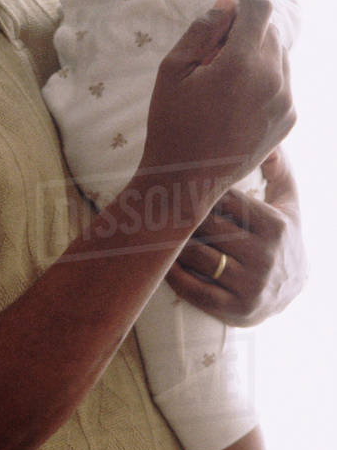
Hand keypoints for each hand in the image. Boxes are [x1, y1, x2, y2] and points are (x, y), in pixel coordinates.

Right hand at [141, 0, 294, 209]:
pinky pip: (282, 83)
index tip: (229, 5)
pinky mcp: (288, 120)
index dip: (244, 0)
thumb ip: (202, 29)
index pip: (260, 9)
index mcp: (241, 64)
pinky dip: (263, 79)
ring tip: (222, 78)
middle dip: (247, 30)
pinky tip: (234, 99)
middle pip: (271, 32)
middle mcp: (273, 81)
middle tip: (214, 51)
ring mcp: (285, 102)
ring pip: (279, 57)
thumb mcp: (172, 69)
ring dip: (256, 55)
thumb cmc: (171, 123)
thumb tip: (226, 2)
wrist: (186, 180)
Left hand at [167, 148, 305, 325]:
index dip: (198, 190)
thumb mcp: (289, 203)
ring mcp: (251, 286)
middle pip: (209, 227)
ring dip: (173, 242)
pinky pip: (195, 290)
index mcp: (276, 226)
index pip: (226, 200)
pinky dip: (173, 275)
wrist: (295, 291)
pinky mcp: (237, 311)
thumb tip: (268, 138)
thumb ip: (279, 170)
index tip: (176, 181)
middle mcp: (266, 257)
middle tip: (154, 201)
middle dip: (182, 214)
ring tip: (153, 228)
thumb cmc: (284, 237)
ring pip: (199, 257)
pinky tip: (160, 261)